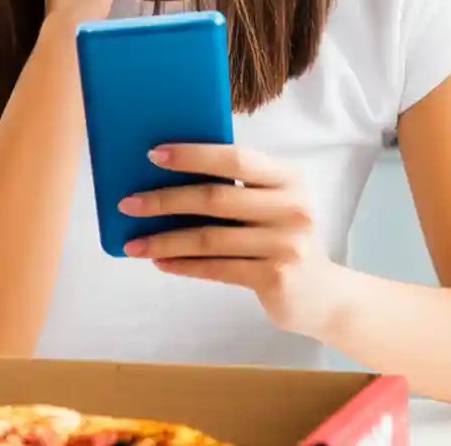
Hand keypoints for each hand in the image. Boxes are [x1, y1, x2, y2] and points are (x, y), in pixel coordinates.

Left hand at [118, 144, 350, 340]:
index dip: (192, 155)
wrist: (323, 295)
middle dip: (164, 200)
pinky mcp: (276, 277)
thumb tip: (165, 177)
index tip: (152, 155)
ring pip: (209, 238)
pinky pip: (216, 268)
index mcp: (288, 178)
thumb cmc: (282, 239)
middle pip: (215, 197)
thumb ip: (236, 188)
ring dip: (164, 241)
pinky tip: (160, 262)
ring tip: (132, 243)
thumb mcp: (272, 204)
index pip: (235, 158)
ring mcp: (286, 244)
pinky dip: (183, 265)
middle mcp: (291, 207)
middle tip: (127, 203)